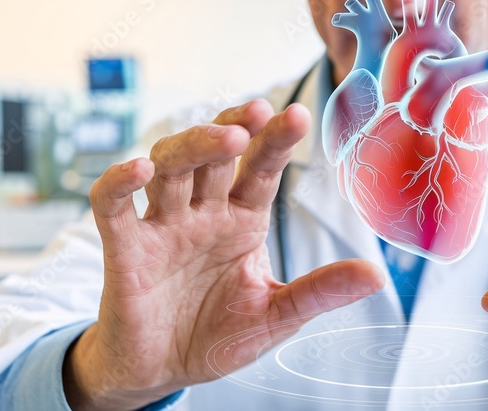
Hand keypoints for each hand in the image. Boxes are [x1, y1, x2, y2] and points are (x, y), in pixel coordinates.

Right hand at [64, 100, 385, 410]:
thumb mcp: (276, 316)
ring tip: (224, 138)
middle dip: (232, 130)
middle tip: (257, 115)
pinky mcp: (124, 250)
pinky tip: (138, 169)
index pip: (260, 170)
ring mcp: (162, 227)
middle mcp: (203, 213)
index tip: (298, 116)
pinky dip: (118, 182)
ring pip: (169, 167)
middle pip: (213, 156)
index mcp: (242, 220)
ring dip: (192, 145)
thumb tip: (376, 275)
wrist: (163, 373)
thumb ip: (319, 292)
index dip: (276, 141)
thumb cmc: (218, 337)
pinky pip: (111, 207)